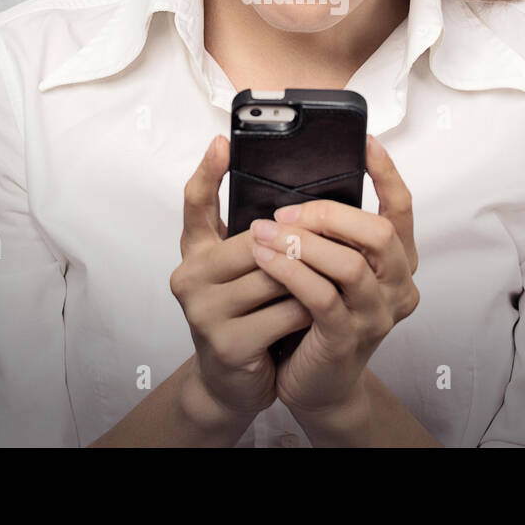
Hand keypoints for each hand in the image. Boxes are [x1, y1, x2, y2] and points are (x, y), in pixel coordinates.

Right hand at [169, 135, 314, 419]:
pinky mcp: (225, 343)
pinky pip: (282, 313)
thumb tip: (293, 197)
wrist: (231, 384)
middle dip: (297, 245)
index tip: (224, 141)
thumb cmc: (247, 314)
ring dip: (310, 278)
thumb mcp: (245, 271)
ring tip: (334, 278)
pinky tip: (318, 313)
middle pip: (255, 241)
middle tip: (334, 241)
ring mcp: (203, 311)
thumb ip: (256, 236)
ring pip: (275, 276)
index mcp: (195, 250)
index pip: (195, 203)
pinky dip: (308, 310)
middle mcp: (190, 276)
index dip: (208, 172)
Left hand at [251, 134, 419, 417]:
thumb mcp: (332, 268)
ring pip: (350, 264)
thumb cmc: (319, 315)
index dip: (386, 173)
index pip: (402, 209)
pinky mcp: (346, 339)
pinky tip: (265, 259)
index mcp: (398, 262)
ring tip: (264, 232)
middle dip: (329, 213)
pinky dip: (290, 272)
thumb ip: (331, 233)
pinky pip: (320, 297)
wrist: (317, 383)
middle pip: (379, 232)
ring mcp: (375, 315)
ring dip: (302, 243)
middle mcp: (397, 287)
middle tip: (287, 210)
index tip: (364, 141)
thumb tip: (300, 184)